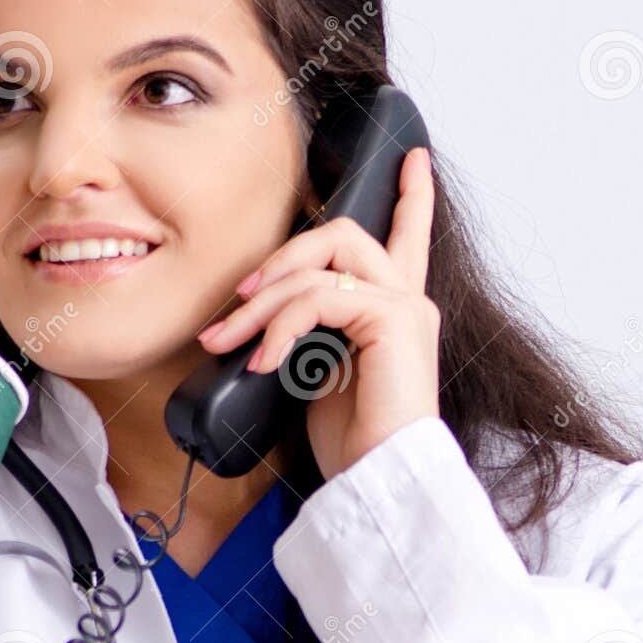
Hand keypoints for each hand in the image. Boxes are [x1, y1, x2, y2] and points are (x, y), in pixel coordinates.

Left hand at [195, 146, 439, 479]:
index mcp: (396, 313)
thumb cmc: (355, 444)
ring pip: (319, 265)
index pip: (409, 240)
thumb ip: (308, 335)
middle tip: (238, 301)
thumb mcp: (320, 376)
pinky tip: (264, 363)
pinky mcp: (392, 321)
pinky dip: (279, 327)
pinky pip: (317, 299)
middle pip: (342, 234)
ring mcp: (404, 308)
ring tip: (229, 341)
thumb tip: (261, 321)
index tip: (411, 159)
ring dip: (260, 303)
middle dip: (280, 258)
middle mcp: (407, 303)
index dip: (412, 195)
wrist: (381, 482)